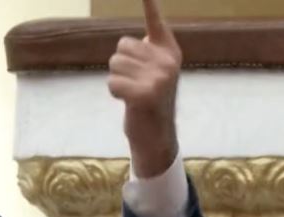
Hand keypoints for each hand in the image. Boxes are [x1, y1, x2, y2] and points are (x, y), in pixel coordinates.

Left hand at [108, 0, 181, 178]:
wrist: (156, 136)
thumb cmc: (149, 101)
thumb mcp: (154, 72)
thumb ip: (148, 53)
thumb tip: (129, 43)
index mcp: (170, 52)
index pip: (156, 22)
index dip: (150, 3)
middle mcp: (168, 62)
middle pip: (122, 47)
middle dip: (121, 66)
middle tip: (135, 84)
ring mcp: (159, 77)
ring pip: (115, 64)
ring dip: (117, 80)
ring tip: (132, 93)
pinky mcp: (145, 93)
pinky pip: (113, 82)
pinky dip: (114, 92)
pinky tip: (128, 101)